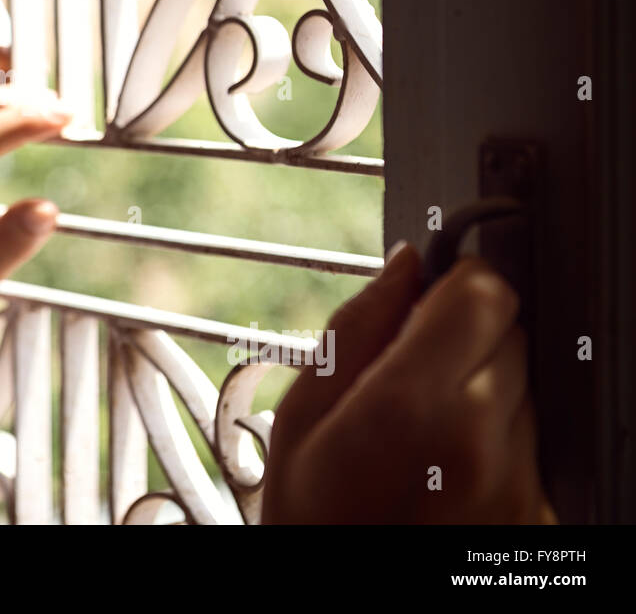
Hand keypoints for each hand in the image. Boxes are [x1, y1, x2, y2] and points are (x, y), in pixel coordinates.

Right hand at [260, 243, 556, 523]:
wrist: (347, 607)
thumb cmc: (312, 522)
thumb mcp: (301, 419)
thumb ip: (356, 329)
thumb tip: (404, 265)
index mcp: (412, 405)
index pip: (486, 293)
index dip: (454, 288)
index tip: (425, 304)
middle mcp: (482, 442)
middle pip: (512, 334)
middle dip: (465, 340)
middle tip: (409, 381)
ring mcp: (521, 485)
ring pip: (528, 387)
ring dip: (487, 391)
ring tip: (426, 437)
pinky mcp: (544, 515)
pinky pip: (536, 443)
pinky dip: (501, 441)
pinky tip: (449, 472)